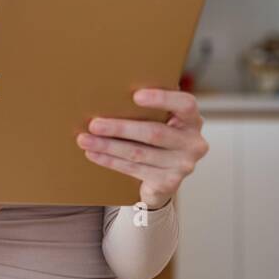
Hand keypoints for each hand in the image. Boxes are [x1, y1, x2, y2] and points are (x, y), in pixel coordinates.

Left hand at [75, 88, 208, 208]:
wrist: (163, 180)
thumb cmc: (155, 141)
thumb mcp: (160, 122)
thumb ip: (147, 110)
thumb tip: (108, 94)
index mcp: (192, 121)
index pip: (185, 104)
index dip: (162, 99)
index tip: (135, 95)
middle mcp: (193, 143)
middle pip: (154, 133)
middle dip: (120, 128)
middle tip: (94, 124)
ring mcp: (183, 165)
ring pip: (138, 153)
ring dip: (107, 146)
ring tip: (85, 140)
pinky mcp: (169, 183)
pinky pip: (133, 169)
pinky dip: (110, 161)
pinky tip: (93, 154)